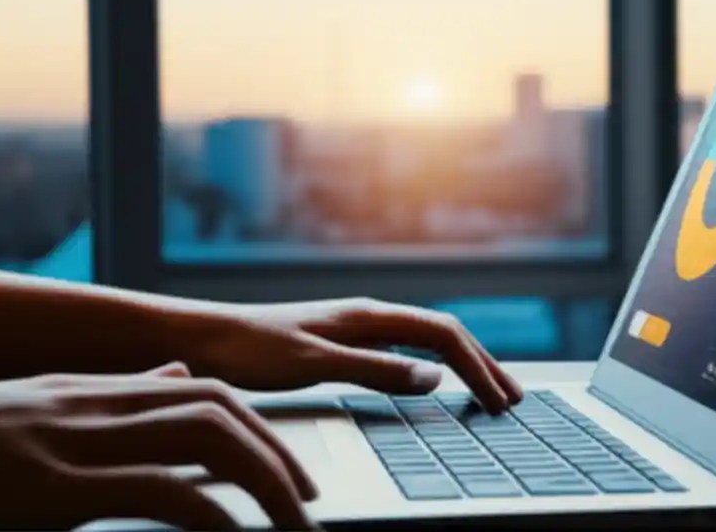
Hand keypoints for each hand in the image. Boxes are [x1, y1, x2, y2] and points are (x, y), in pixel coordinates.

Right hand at [0, 363, 318, 530]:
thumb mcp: (46, 407)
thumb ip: (119, 397)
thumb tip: (177, 379)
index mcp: (99, 392)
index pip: (207, 392)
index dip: (262, 430)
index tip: (292, 474)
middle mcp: (100, 405)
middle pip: (221, 411)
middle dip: (278, 457)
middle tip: (308, 507)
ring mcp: (81, 440)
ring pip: (206, 438)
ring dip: (263, 482)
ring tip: (291, 527)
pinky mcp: (57, 484)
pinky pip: (159, 489)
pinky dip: (210, 513)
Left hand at [180, 298, 523, 412]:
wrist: (203, 338)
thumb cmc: (250, 348)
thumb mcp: (315, 362)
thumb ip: (376, 368)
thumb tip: (435, 375)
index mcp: (370, 315)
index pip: (444, 335)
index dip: (478, 367)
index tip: (500, 400)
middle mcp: (369, 316)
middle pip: (443, 335)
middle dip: (482, 365)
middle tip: (512, 399)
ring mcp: (357, 329)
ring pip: (426, 342)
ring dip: (462, 366)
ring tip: (487, 391)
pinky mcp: (343, 344)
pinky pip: (404, 353)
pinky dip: (433, 369)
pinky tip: (433, 384)